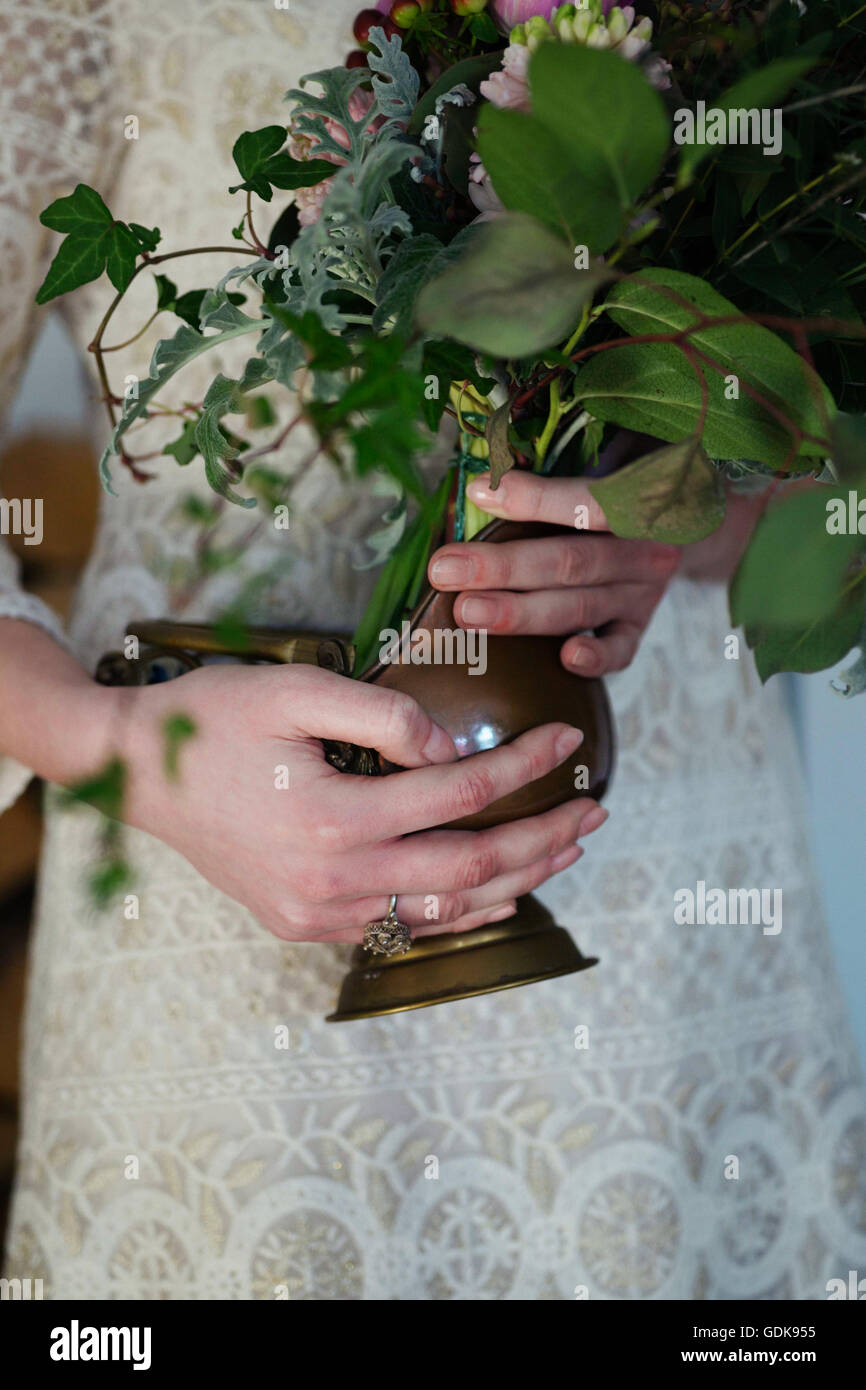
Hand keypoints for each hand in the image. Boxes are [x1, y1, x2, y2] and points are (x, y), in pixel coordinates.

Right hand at [115, 664, 606, 942]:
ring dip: (514, 881)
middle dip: (544, 838)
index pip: (462, 794)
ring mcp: (319, 914)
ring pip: (444, 911)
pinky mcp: (306, 924)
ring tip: (566, 848)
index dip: (524, 766)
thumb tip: (450, 748)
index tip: (567, 740)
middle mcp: (333, 882)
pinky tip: (497, 890)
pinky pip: (402, 926)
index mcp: (336, 820)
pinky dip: (458, 910)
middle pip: (471, 869)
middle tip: (595, 810)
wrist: (136, 775)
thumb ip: (381, 715)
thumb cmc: (212, 722)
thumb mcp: (294, 693)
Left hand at [428, 470, 681, 676]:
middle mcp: (647, 548)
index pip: (587, 503)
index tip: (476, 492)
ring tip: (467, 613)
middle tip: (446, 570)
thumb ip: (564, 462)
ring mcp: (645, 591)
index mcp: (645, 498)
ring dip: (521, 614)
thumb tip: (484, 476)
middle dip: (504, 568)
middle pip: (570, 562)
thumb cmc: (630, 477)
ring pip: (580, 607)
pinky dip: (597, 658)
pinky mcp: (641, 624)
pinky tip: (565, 659)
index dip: (534, 499)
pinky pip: (622, 649)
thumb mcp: (616, 453)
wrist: (694, 515)